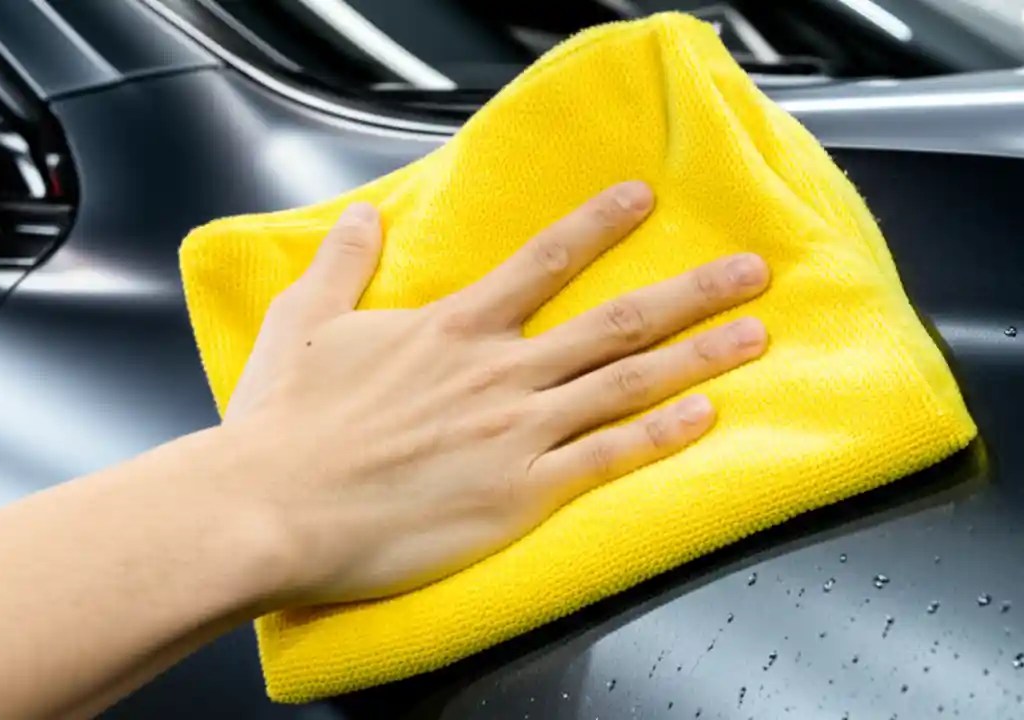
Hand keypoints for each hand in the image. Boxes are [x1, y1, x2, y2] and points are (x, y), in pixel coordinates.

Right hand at [224, 182, 769, 606]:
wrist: (269, 510)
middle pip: (616, 320)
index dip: (597, 225)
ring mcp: (517, 432)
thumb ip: (341, 265)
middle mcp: (499, 371)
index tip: (641, 200)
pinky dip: (660, 436)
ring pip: (629, 383)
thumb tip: (360, 217)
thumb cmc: (283, 427)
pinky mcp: (519, 494)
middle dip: (691, 291)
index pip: (542, 260)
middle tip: (749, 271)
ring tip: (754, 335)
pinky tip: (705, 418)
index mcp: (453, 328)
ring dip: (700, 356)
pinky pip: (607, 459)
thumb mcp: (300, 324)